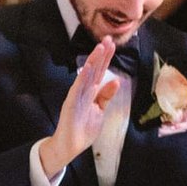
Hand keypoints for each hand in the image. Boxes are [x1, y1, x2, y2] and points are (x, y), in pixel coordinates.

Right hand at [39, 36, 119, 176]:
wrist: (70, 146)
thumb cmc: (83, 129)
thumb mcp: (99, 110)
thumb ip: (106, 96)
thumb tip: (116, 81)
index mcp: (91, 92)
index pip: (100, 72)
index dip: (106, 58)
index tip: (112, 44)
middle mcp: (84, 91)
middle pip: (94, 69)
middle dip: (102, 54)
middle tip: (108, 39)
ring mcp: (77, 96)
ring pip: (86, 75)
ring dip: (93, 61)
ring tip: (100, 47)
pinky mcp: (71, 103)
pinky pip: (78, 88)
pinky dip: (83, 77)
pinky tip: (89, 66)